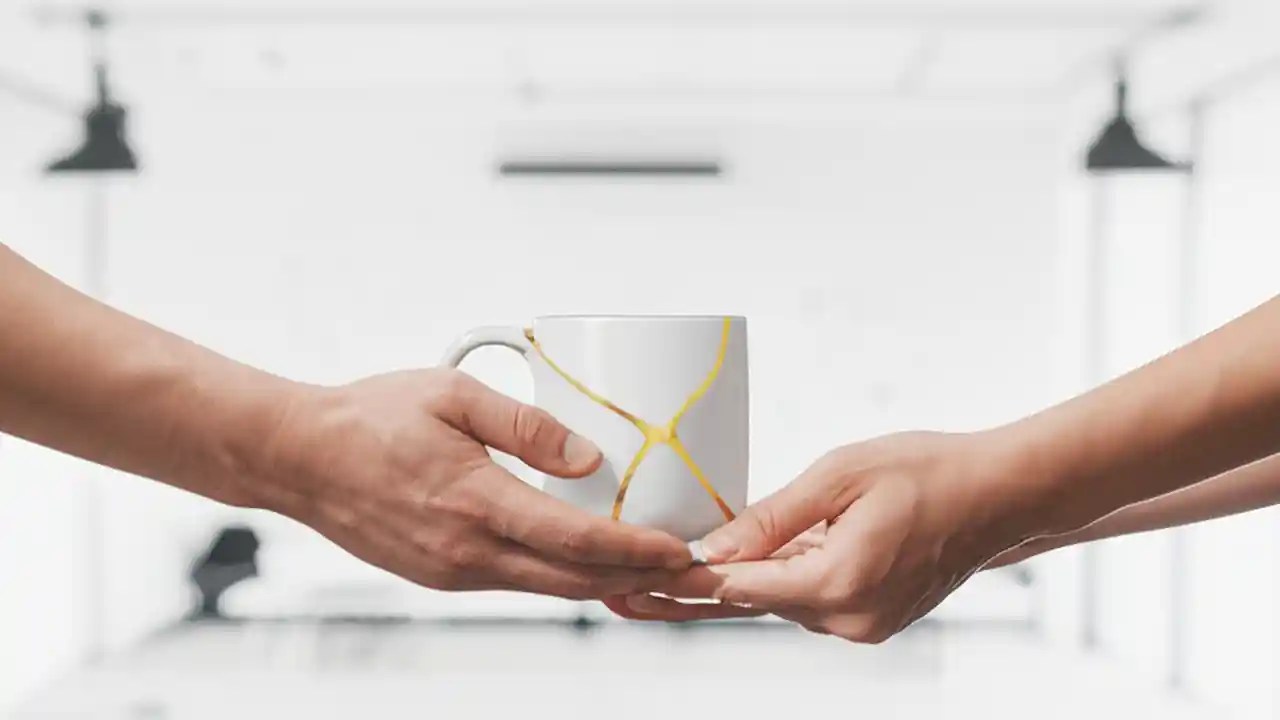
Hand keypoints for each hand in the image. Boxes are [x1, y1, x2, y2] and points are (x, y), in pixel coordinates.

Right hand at [259, 368, 691, 598]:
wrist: (298, 458)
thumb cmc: (372, 417)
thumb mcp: (454, 394)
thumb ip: (527, 425)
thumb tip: (589, 457)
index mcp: (475, 504)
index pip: (577, 541)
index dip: (636, 549)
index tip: (679, 547)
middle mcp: (466, 552)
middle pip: (574, 581)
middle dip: (637, 578)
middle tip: (685, 570)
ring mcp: (451, 572)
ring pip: (547, 588)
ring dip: (603, 583)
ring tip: (650, 567)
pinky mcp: (441, 576)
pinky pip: (517, 582)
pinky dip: (561, 578)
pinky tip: (586, 563)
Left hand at [610, 431, 1035, 640]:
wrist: (999, 496)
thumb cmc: (925, 469)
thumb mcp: (840, 477)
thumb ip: (771, 518)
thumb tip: (711, 548)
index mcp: (837, 583)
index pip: (737, 587)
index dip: (680, 581)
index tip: (628, 581)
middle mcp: (847, 619)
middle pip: (752, 601)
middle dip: (695, 588)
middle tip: (628, 589)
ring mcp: (862, 625)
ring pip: (779, 601)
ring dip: (741, 580)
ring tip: (674, 567)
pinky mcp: (871, 620)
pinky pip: (808, 600)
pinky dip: (779, 579)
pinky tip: (752, 559)